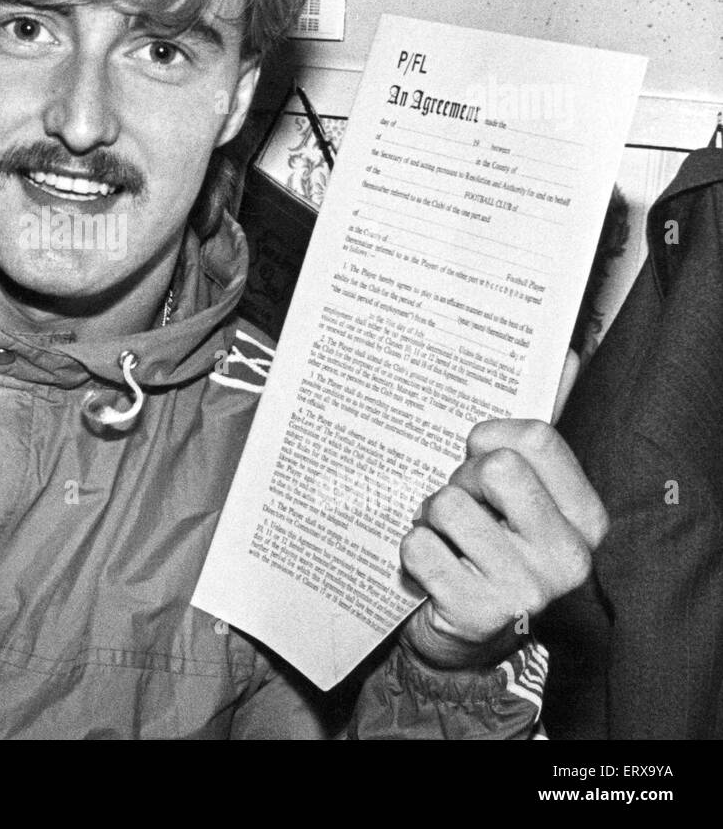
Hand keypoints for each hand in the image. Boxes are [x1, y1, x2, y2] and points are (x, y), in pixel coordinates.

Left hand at [398, 351, 605, 668]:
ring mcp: (525, 586)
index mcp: (585, 517)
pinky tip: (429, 568)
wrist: (467, 641)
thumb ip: (536, 434)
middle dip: (459, 478)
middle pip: (494, 466)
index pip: (536, 437)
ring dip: (430, 518)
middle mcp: (567, 553)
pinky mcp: (477, 610)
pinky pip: (418, 546)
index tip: (474, 454)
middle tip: (458, 507)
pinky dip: (410, 551)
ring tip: (443, 540)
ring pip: (447, 504)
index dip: (488, 438)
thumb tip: (563, 353)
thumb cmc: (489, 549)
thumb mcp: (522, 496)